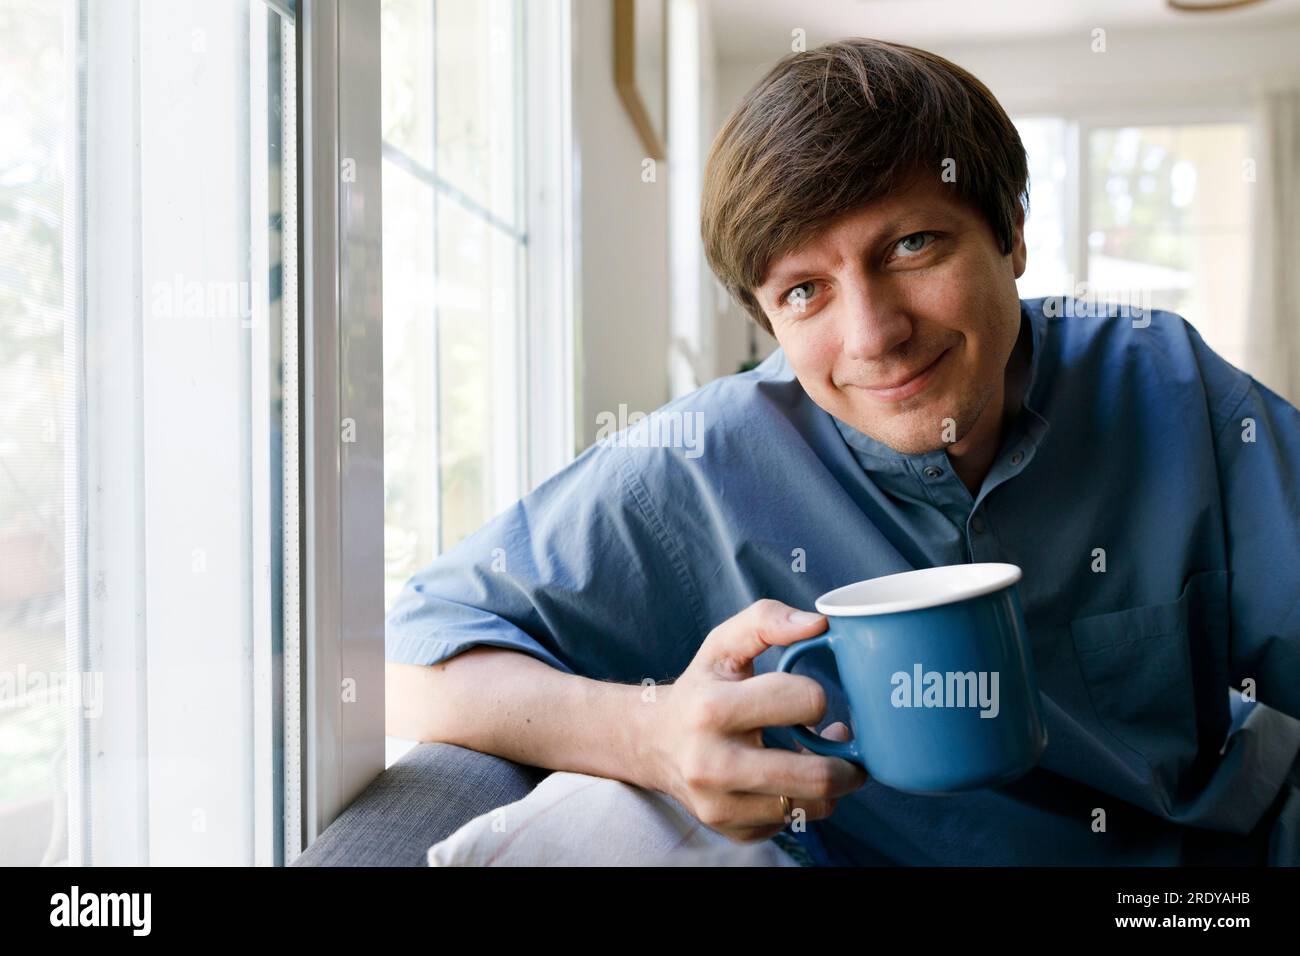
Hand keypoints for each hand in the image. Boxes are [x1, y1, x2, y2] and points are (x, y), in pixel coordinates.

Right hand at [643, 599, 868, 842]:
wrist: (652, 742)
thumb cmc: (700, 687)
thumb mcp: (722, 644)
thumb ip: (767, 621)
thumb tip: (818, 624)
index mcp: (713, 708)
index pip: (806, 702)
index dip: (816, 697)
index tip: (808, 699)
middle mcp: (712, 763)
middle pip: (817, 776)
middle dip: (846, 761)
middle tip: (845, 744)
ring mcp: (720, 804)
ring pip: (812, 806)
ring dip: (830, 784)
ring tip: (818, 759)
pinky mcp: (729, 829)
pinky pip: (791, 823)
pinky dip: (802, 802)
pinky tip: (788, 779)